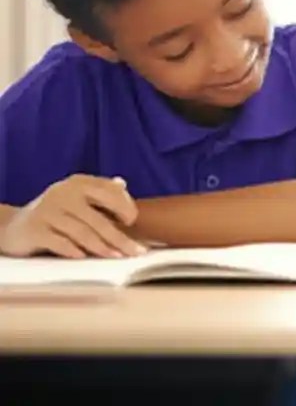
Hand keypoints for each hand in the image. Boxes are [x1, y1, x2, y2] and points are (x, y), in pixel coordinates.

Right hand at [0, 175, 145, 257]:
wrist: (13, 225)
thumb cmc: (54, 213)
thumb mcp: (75, 198)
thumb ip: (99, 192)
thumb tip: (123, 184)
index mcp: (78, 183)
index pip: (108, 192)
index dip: (124, 206)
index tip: (133, 222)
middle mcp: (63, 193)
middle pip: (99, 218)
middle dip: (120, 236)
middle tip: (136, 251)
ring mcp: (48, 211)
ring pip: (82, 233)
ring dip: (103, 247)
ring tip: (118, 257)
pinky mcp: (35, 230)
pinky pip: (60, 243)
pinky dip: (75, 251)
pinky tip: (86, 258)